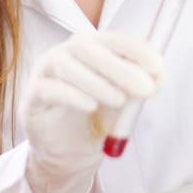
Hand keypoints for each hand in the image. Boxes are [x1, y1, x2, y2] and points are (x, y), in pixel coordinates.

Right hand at [21, 30, 163, 192]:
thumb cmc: (97, 118)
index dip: (138, 50)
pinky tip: (90, 106)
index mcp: (93, 47)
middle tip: (145, 87)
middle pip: (89, 47)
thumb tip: (159, 77)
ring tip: (120, 100)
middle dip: (120, 67)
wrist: (67, 153)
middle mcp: (67, 52)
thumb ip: (137, 86)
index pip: (115, 39)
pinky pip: (49, 89)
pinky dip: (71, 96)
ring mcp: (46, 71)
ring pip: (66, 65)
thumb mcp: (123, 101)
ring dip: (97, 82)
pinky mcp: (32, 96)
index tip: (159, 68)